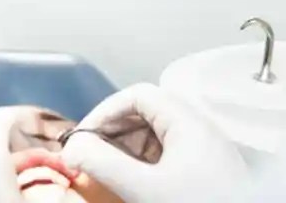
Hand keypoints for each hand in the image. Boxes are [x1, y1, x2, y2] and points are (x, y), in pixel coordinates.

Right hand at [61, 83, 247, 202]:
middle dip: (113, 130)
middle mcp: (202, 130)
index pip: (137, 94)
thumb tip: (74, 148)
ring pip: (158, 134)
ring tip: (111, 171)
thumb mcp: (146, 189)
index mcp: (190, 122)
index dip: (104, 111)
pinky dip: (146, 163)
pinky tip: (137, 183)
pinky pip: (171, 155)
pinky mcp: (211, 173)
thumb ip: (104, 164)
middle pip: (147, 112)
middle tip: (91, 154)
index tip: (84, 136)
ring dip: (128, 148)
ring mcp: (208, 153)